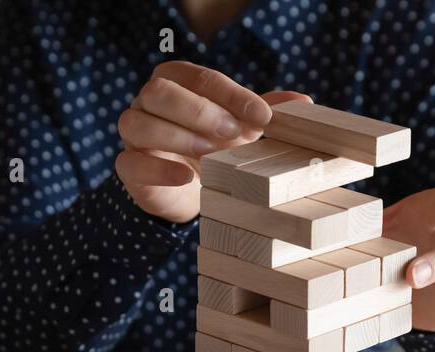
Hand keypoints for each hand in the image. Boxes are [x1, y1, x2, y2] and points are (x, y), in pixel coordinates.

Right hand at [116, 61, 309, 222]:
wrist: (191, 191)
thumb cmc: (215, 149)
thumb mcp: (243, 130)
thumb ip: (265, 113)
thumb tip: (305, 101)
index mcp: (177, 82)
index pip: (199, 77)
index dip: (232, 94)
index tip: (263, 116)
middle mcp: (149, 102)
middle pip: (160, 91)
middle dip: (199, 111)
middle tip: (233, 134)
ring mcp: (135, 134)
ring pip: (139, 123)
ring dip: (179, 137)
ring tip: (211, 155)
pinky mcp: (129, 167)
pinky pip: (131, 163)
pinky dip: (160, 169)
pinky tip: (187, 177)